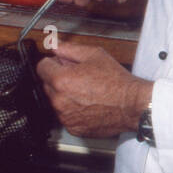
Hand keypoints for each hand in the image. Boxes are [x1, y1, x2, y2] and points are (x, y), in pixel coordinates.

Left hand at [35, 40, 150, 137]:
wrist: (131, 105)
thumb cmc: (116, 82)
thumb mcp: (94, 55)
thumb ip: (69, 49)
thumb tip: (55, 44)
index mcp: (61, 80)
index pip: (41, 67)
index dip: (52, 63)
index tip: (60, 64)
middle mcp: (60, 100)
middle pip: (48, 84)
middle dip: (59, 78)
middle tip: (79, 76)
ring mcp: (65, 116)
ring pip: (56, 101)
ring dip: (65, 95)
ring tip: (86, 91)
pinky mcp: (73, 127)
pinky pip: (66, 115)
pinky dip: (73, 110)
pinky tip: (88, 103)